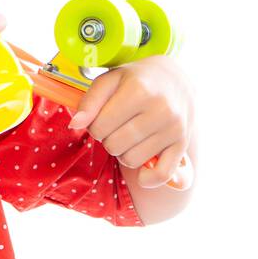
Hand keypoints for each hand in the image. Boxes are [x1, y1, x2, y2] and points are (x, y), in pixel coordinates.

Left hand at [67, 55, 194, 187]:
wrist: (174, 80)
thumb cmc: (135, 81)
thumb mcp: (109, 81)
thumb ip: (89, 102)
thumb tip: (75, 124)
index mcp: (139, 90)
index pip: (99, 127)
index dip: (94, 125)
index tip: (103, 117)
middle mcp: (161, 109)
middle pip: (114, 145)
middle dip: (108, 138)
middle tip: (117, 127)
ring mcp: (174, 128)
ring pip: (131, 160)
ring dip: (124, 153)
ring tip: (130, 136)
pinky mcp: (182, 144)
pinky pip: (161, 174)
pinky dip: (147, 178)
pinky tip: (143, 169)